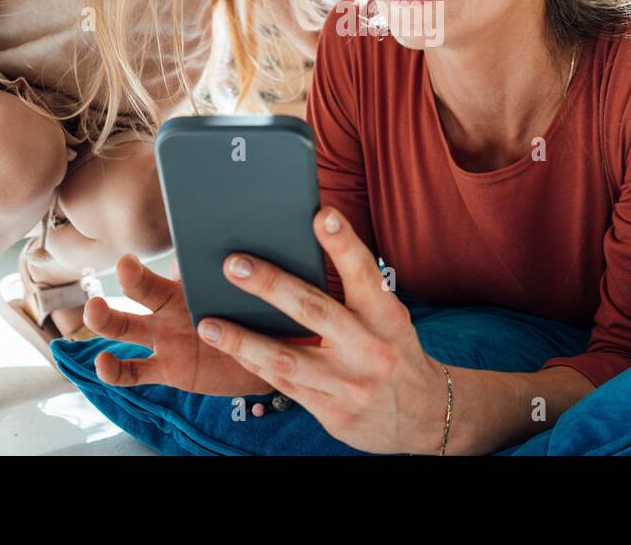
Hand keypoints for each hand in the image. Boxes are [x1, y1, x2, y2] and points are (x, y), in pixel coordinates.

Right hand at [82, 253, 269, 396]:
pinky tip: (102, 363)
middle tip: (126, 264)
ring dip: (107, 318)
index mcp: (192, 283)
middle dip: (133, 277)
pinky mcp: (165, 369)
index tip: (184, 238)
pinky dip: (115, 370)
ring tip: (94, 308)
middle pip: (144, 289)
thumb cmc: (259, 316)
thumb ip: (249, 277)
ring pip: (127, 327)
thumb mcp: (255, 295)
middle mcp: (171, 306)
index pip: (180, 263)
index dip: (181, 256)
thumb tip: (255, 255)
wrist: (262, 357)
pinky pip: (134, 371)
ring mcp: (164, 337)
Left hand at [198, 206, 450, 454]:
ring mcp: (348, 383)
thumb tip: (301, 251)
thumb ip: (355, 291)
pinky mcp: (331, 411)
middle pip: (314, 311)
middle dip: (271, 286)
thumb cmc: (394, 350)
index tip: (321, 214)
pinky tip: (229, 349)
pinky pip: (283, 384)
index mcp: (386, 316)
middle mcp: (369, 348)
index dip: (343, 243)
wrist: (421, 416)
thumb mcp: (388, 317)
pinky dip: (253, 363)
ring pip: (287, 357)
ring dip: (243, 339)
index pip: (364, 273)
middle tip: (234, 264)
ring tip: (209, 324)